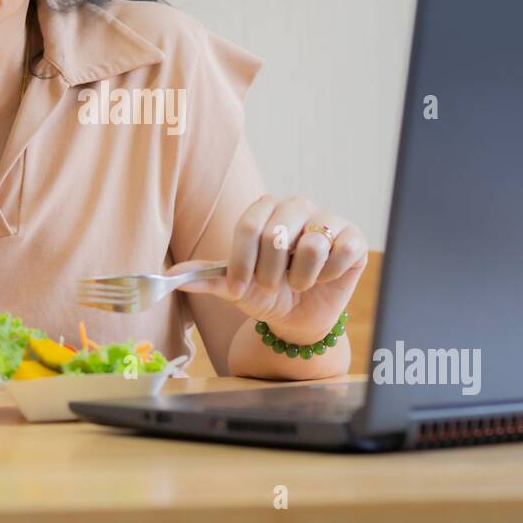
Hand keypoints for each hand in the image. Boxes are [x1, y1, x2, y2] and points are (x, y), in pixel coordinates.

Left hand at [167, 195, 368, 345]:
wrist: (300, 316)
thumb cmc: (267, 293)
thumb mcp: (235, 287)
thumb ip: (206, 278)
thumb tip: (168, 277)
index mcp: (265, 209)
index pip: (249, 226)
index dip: (242, 263)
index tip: (239, 289)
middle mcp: (296, 206)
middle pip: (278, 234)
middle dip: (270, 273)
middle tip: (272, 287)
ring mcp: (327, 219)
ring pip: (312, 244)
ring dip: (301, 277)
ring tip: (300, 284)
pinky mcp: (354, 237)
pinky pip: (342, 251)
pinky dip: (330, 274)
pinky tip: (325, 278)